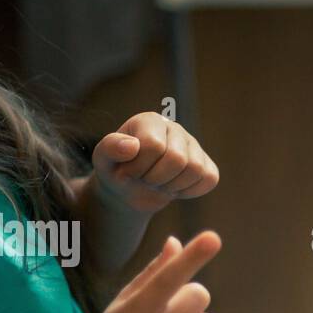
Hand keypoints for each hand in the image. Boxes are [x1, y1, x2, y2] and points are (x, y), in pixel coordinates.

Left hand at [90, 113, 219, 214]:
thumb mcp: (103, 160)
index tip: (127, 173)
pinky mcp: (207, 164)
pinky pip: (209, 179)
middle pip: (177, 158)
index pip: (154, 146)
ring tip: (158, 184)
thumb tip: (132, 146)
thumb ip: (110, 148)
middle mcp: (175, 129)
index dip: (139, 167)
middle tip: (144, 180)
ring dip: (173, 186)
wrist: (130, 190)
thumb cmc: (117, 170)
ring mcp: (193, 146)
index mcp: (150, 121)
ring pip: (196, 169)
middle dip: (156, 179)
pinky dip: (190, 191)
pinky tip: (174, 188)